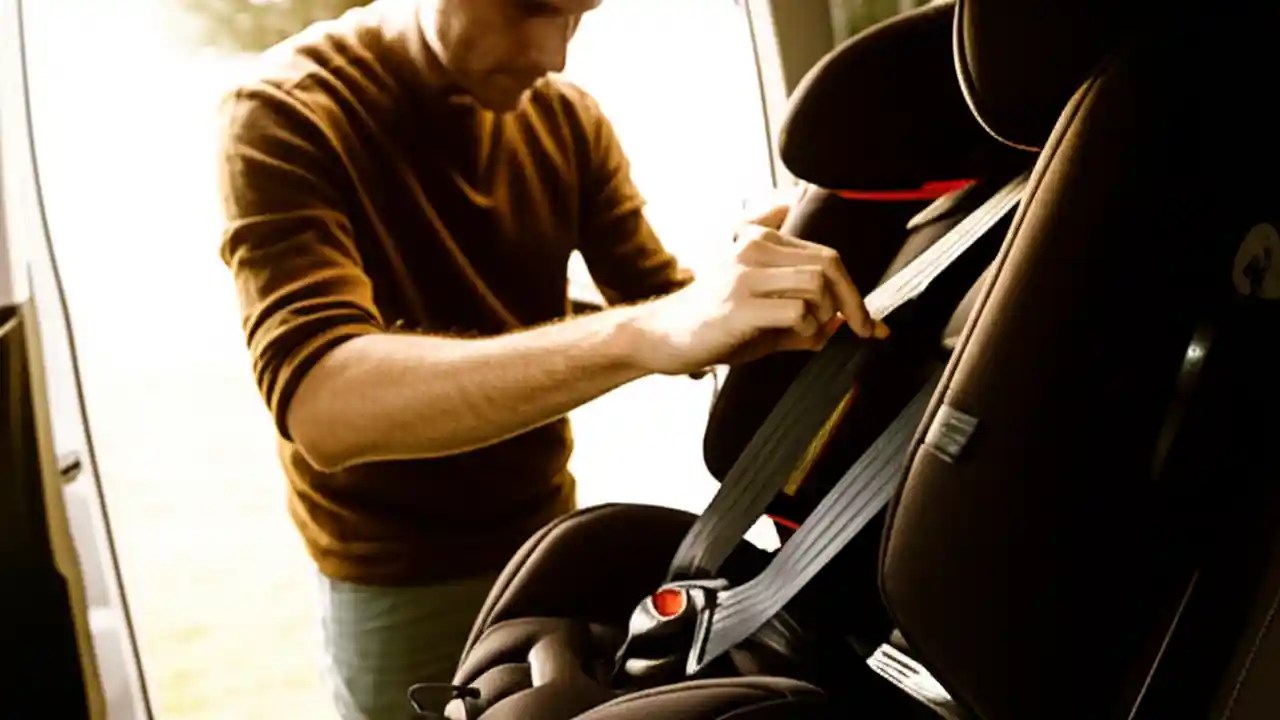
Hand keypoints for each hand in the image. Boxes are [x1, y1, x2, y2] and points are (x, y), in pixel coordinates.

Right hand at [626, 223, 890, 375]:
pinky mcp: (739, 304)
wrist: (664, 337)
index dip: (855, 289)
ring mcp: (746, 274)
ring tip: (810, 332)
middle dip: (854, 302)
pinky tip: (796, 338)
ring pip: (817, 284)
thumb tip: (847, 325)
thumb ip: (806, 314)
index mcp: (762, 241)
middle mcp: (755, 249)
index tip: (869, 322)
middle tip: (861, 330)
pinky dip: (808, 329)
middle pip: (830, 264)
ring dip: (826, 315)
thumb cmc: (714, 326)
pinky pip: (797, 311)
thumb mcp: (764, 311)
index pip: (826, 255)